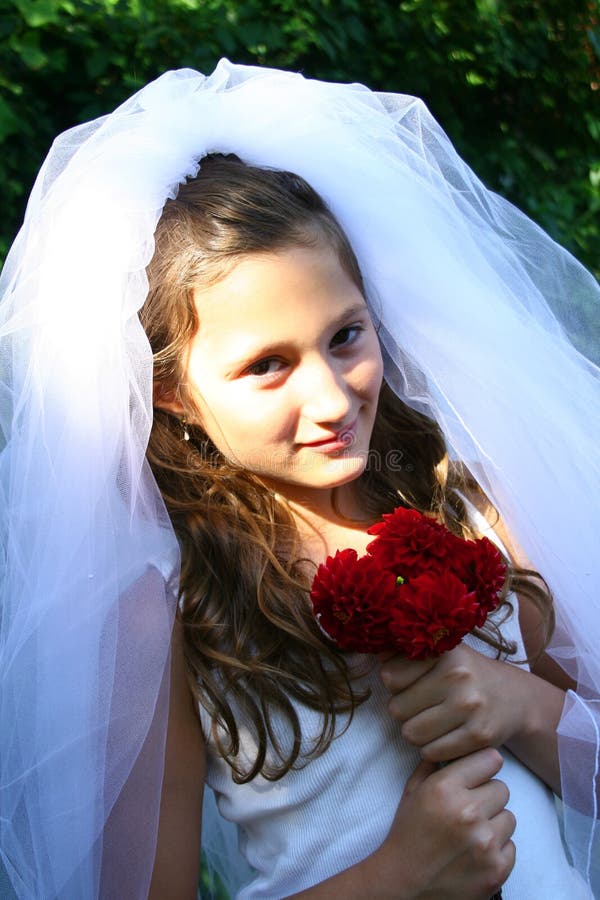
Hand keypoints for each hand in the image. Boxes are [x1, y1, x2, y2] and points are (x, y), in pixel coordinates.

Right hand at [376, 748, 514, 899]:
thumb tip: (454, 743)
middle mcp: (468, 812)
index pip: (491, 759)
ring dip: (494, 823)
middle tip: (470, 809)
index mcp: (446, 788)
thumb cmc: (407, 834)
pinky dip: (497, 850)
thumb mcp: (412, 791)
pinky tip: (476, 852)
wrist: (404, 885)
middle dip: (488, 796)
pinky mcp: (497, 869)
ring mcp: (485, 843)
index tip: (478, 774)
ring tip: (472, 833)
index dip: (484, 767)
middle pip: (502, 789)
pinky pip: (511, 846)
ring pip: (509, 818)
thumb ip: (433, 764)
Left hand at [379, 644, 527, 762]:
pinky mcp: (478, 736)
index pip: (389, 676)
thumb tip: (373, 647)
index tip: (409, 683)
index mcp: (443, 652)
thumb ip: (405, 651)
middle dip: (404, 712)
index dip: (395, 684)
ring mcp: (469, 706)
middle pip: (396, 709)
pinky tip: (445, 736)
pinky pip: (431, 752)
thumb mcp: (441, 654)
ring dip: (416, 733)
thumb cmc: (466, 674)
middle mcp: (457, 676)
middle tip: (421, 708)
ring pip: (411, 733)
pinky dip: (432, 749)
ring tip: (431, 723)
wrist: (515, 698)